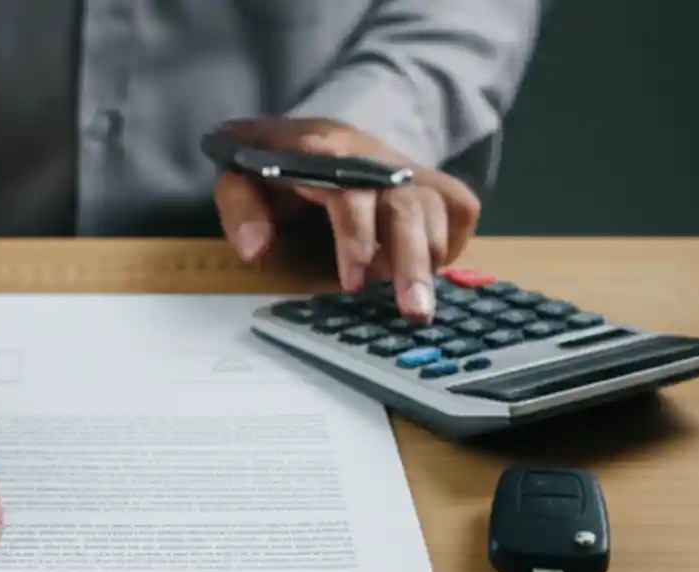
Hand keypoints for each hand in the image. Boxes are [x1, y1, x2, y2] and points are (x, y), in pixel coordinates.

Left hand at [213, 118, 481, 322]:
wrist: (307, 133)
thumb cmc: (272, 164)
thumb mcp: (239, 176)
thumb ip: (240, 208)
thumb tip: (256, 249)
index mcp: (324, 151)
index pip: (351, 189)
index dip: (357, 235)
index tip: (354, 282)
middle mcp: (372, 156)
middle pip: (406, 204)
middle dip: (411, 261)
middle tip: (412, 311)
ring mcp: (405, 166)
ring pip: (437, 207)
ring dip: (430, 259)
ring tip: (416, 305)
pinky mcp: (427, 179)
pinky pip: (459, 207)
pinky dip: (453, 239)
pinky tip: (428, 267)